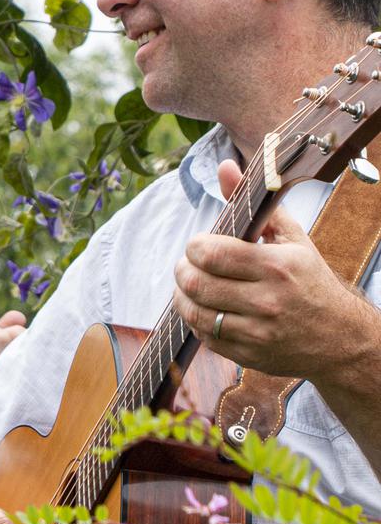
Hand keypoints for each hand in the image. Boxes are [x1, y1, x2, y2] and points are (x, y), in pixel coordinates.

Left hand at [173, 160, 380, 379]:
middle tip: (191, 265)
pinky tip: (209, 309)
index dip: (194, 247)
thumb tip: (225, 166)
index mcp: (278, 266)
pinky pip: (204, 336)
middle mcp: (268, 301)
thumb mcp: (290, 238)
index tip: (201, 246)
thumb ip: (253, 202)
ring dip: (184, 296)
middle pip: (195, 283)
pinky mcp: (248, 356)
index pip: (209, 253)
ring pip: (193, 312)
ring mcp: (257, 333)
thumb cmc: (310, 280)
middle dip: (183, 270)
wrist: (340, 337)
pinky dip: (197, 320)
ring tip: (195, 286)